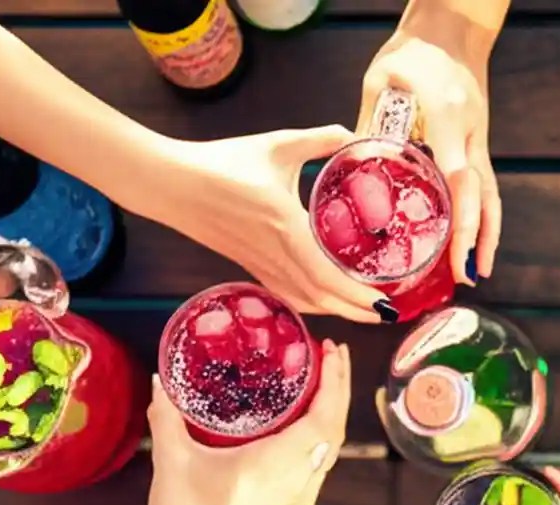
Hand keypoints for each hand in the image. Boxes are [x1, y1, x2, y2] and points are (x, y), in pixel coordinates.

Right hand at [143, 129, 384, 322]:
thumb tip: (355, 135)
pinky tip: (323, 301)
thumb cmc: (222, 163)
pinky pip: (286, 293)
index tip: (384, 302)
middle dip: (355, 309)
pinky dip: (309, 303)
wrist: (172, 184)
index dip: (356, 294)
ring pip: (303, 299)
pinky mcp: (249, 265)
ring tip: (363, 311)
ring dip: (334, 310)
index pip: (327, 274)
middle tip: (386, 313)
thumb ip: (320, 140)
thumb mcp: (278, 144)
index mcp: (285, 226)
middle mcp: (275, 254)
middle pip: (320, 297)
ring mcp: (260, 264)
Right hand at [144, 339, 351, 504]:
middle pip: (336, 427)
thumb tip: (160, 380)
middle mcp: (300, 479)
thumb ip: (166, 414)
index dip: (334, 381)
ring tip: (325, 381)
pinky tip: (307, 423)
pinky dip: (322, 436)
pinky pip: (319, 464)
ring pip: (331, 447)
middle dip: (339, 387)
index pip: (325, 416)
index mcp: (279, 461)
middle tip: (333, 354)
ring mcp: (301, 496)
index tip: (331, 350)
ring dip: (332, 412)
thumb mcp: (173, 457)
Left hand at [359, 5, 501, 285]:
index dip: (460, 220)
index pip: (458, 179)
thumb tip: (350, 169)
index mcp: (449, 122)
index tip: (455, 254)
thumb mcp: (382, 83)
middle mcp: (472, 137)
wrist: (451, 31)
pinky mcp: (478, 144)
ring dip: (487, 235)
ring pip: (490, 196)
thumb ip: (370, 126)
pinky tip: (476, 240)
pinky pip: (484, 187)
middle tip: (468, 278)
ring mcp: (479, 142)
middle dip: (477, 239)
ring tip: (479, 272)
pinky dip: (483, 217)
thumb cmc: (413, 55)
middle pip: (482, 197)